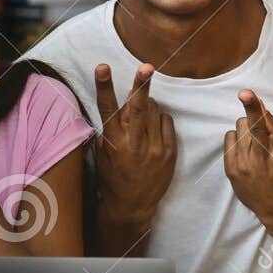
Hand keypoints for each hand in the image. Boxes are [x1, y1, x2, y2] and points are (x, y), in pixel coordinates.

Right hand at [94, 64, 175, 229]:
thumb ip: (112, 128)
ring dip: (148, 104)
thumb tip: (122, 104)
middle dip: (142, 84)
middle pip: (139, 107)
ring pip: (155, 110)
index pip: (107, 109)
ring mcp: (154, 149)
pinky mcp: (169, 153)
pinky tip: (153, 130)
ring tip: (141, 117)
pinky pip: (167, 122)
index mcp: (114, 142)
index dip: (104, 86)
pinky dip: (160, 119)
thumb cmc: (113, 177)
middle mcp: (134, 144)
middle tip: (146, 66)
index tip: (102, 67)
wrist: (132, 206)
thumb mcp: (104, 153)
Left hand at [223, 85, 272, 237]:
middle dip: (251, 106)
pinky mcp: (231, 169)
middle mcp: (263, 158)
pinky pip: (229, 137)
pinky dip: (237, 138)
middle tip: (245, 92)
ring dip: (248, 126)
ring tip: (255, 140)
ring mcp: (245, 164)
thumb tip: (262, 107)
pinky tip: (245, 148)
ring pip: (241, 126)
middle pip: (256, 126)